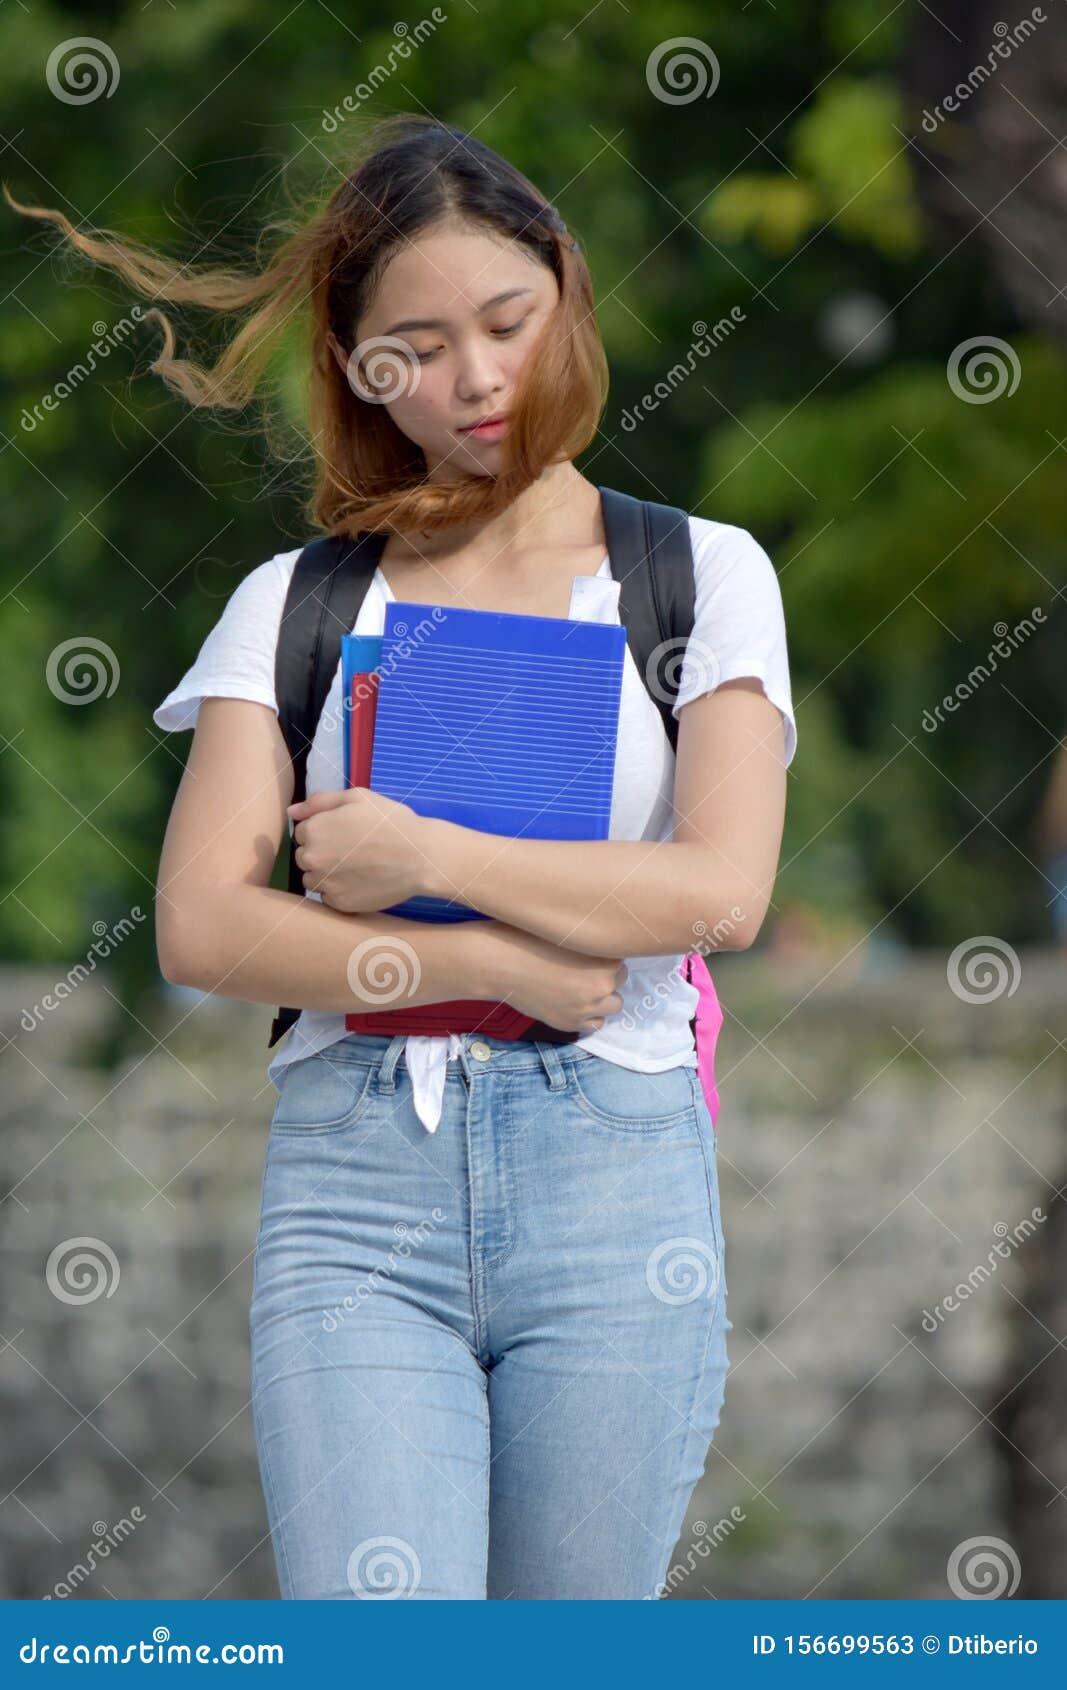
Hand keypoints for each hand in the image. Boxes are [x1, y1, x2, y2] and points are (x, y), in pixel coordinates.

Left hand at [287, 788, 430, 913]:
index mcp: (314, 830)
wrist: (420, 857)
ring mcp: (325, 884)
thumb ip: (319, 802)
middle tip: (352, 849)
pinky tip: (360, 880)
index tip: (345, 832)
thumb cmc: (390, 821)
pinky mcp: (339, 904)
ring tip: (355, 866)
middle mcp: (312, 859)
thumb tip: (291, 812)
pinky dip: (339, 890)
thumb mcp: (357, 798)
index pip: (302, 832)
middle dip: (321, 852)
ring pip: (313, 879)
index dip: (323, 830)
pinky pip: (328, 897)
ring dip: (326, 873)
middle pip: (304, 857)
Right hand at [483, 924, 628, 1033]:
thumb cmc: (528, 938)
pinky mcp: (569, 1023)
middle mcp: (600, 986)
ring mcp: (585, 1008)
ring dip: (602, 996)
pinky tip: (573, 1002)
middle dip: (606, 974)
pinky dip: (589, 1015)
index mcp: (603, 959)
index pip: (623, 957)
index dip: (606, 954)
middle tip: (583, 967)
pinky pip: (595, 1024)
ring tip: (581, 986)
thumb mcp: (567, 933)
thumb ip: (591, 943)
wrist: (500, 963)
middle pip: (620, 980)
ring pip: (614, 1005)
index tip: (591, 952)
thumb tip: (604, 944)